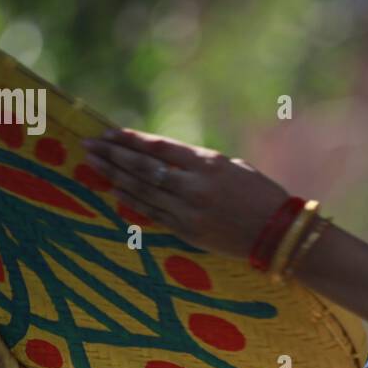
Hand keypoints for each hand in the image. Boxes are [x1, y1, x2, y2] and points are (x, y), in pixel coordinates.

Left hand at [80, 127, 289, 258]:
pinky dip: (132, 200)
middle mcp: (195, 186)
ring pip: (142, 190)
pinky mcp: (188, 231)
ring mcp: (189, 211)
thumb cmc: (261, 195)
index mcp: (208, 164)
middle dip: (113, 154)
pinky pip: (153, 213)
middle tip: (89, 144)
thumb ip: (198, 162)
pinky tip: (115, 190)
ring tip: (94, 164)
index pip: (158, 147)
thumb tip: (165, 158)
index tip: (109, 132)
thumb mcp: (233, 166)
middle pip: (143, 167)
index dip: (130, 139)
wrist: (279, 234)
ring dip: (115, 176)